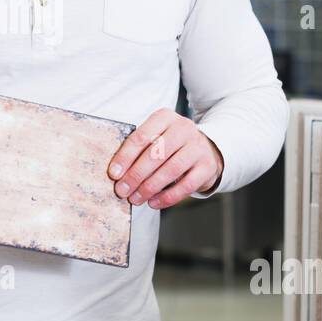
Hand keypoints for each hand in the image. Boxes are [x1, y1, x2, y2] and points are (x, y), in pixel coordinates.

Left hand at [107, 108, 223, 209]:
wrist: (206, 149)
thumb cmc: (171, 145)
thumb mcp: (156, 137)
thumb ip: (138, 149)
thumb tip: (116, 173)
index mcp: (165, 117)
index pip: (141, 137)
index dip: (125, 157)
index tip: (113, 174)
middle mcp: (183, 128)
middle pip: (155, 154)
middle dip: (136, 175)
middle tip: (122, 191)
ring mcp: (198, 147)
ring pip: (170, 170)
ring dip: (149, 187)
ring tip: (135, 199)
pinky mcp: (207, 167)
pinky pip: (186, 185)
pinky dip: (167, 197)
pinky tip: (153, 203)